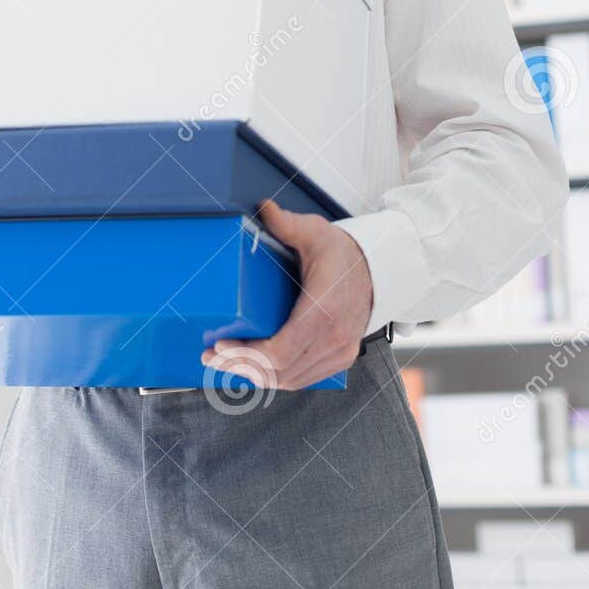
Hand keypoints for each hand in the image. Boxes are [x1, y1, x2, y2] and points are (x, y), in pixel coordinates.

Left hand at [201, 197, 372, 390]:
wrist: (378, 270)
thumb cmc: (342, 252)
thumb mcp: (315, 231)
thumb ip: (288, 224)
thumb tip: (264, 208)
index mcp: (324, 310)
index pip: (279, 351)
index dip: (246, 355)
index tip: (220, 345)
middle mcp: (334, 338)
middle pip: (279, 371)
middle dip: (240, 367)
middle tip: (211, 356)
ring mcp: (339, 352)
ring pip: (289, 380)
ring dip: (255, 375)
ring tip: (225, 362)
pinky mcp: (340, 358)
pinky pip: (302, 378)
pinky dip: (275, 377)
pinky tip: (253, 367)